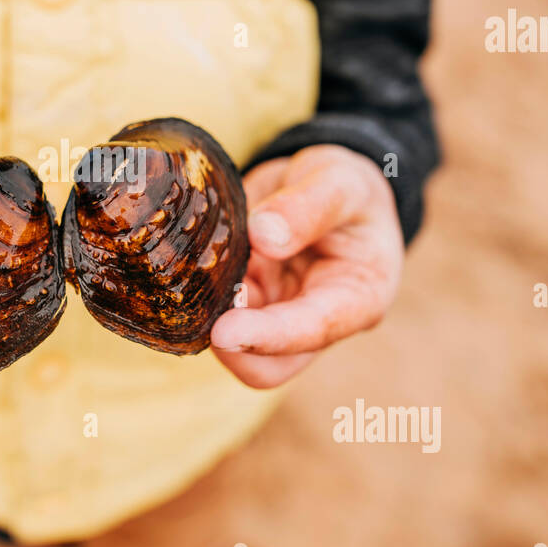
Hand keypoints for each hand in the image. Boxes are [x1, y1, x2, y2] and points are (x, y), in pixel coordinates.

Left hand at [210, 145, 403, 388]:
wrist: (326, 185)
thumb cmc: (349, 189)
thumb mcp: (341, 182)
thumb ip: (308, 206)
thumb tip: (263, 236)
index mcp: (358, 299)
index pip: (311, 332)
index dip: (267, 336)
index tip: (224, 332)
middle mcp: (317, 322)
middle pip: (268, 364)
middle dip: (231, 341)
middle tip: (203, 292)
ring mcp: (276, 317)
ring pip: (232, 345)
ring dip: (209, 314)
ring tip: (204, 260)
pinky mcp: (247, 304)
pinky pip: (213, 313)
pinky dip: (196, 293)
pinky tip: (190, 259)